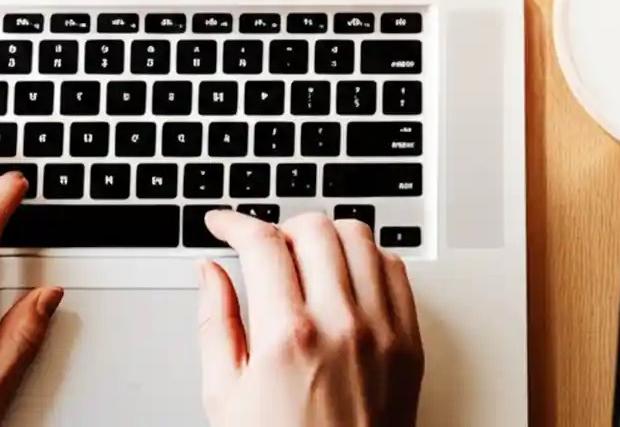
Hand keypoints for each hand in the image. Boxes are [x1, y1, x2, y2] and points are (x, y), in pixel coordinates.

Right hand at [197, 210, 424, 426]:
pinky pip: (395, 270)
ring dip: (326, 236)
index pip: (262, 243)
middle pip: (313, 228)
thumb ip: (215, 322)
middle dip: (280, 227)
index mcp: (287, 336)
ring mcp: (382, 330)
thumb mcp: (225, 397)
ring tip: (304, 257)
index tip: (223, 223)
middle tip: (263, 247)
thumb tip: (209, 272)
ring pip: (359, 237)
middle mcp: (341, 324)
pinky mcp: (410, 342)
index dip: (235, 222)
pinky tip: (345, 277)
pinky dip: (368, 259)